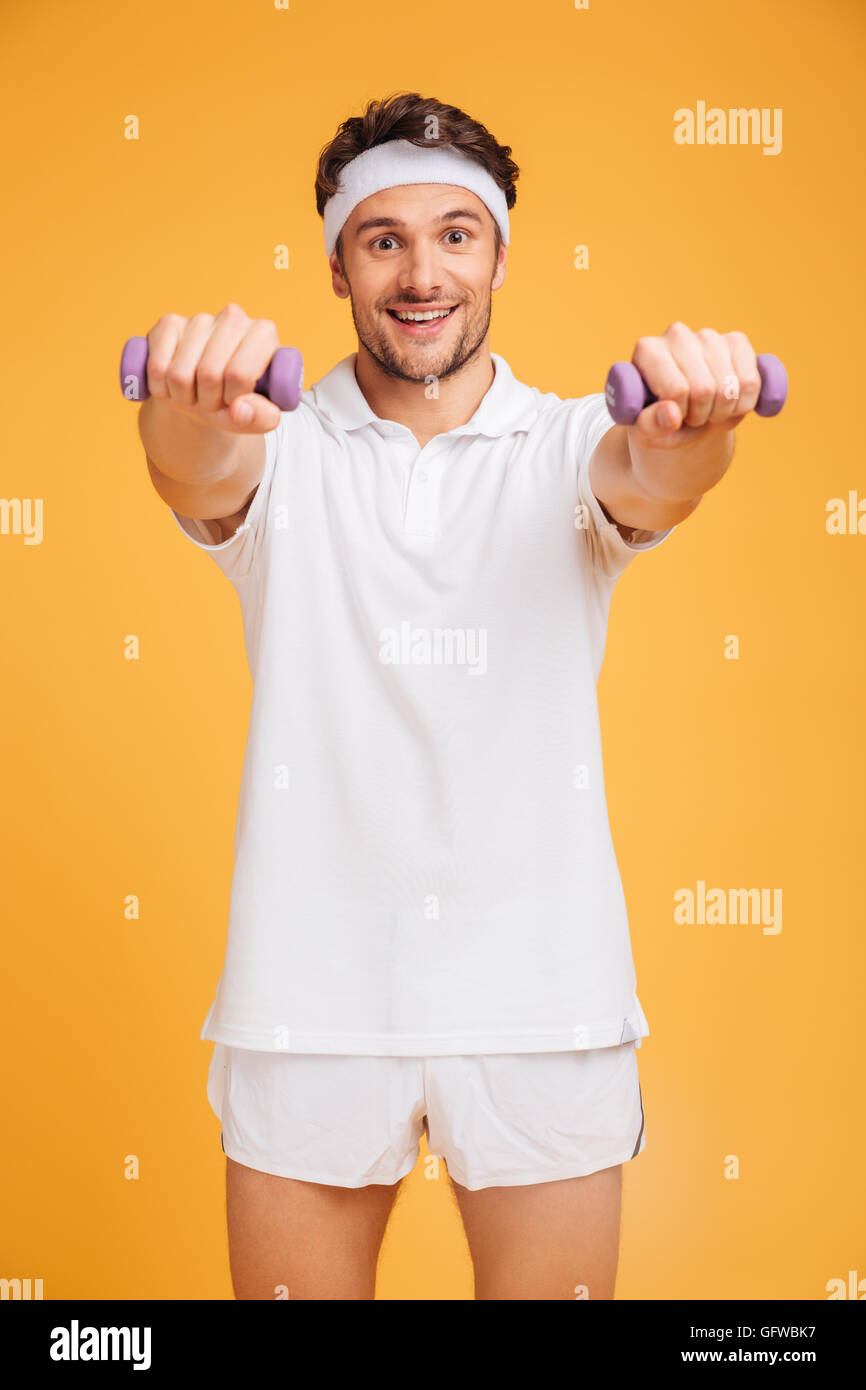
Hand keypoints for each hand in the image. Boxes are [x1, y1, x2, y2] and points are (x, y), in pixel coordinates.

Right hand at [143, 303, 281, 432]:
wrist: (203, 395)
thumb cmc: (237, 403)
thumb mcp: (258, 417)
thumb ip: (262, 418)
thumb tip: (239, 410)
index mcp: (264, 334)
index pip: (239, 375)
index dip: (234, 399)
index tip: (238, 400)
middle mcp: (233, 317)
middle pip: (209, 375)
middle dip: (209, 400)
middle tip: (215, 398)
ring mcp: (199, 318)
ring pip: (179, 375)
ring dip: (184, 397)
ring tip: (197, 391)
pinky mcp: (168, 323)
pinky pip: (157, 369)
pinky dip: (162, 388)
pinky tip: (175, 383)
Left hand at [627, 322, 761, 450]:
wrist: (687, 418)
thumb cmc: (661, 422)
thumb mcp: (647, 432)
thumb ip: (650, 426)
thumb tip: (671, 414)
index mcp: (647, 351)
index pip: (677, 390)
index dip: (679, 414)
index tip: (671, 415)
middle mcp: (676, 334)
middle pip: (704, 390)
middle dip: (701, 415)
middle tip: (690, 415)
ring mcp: (708, 335)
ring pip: (730, 387)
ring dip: (722, 411)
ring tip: (706, 408)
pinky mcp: (737, 341)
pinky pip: (751, 383)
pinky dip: (743, 404)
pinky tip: (727, 400)